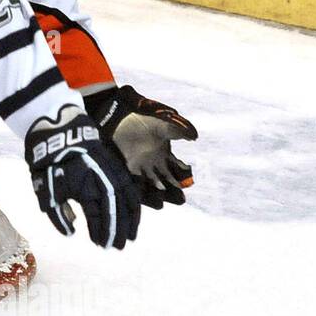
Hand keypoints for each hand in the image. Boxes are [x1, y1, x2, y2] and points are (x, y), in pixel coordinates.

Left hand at [25, 105, 140, 248]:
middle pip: (116, 211)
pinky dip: (133, 201)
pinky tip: (132, 211)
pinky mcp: (114, 164)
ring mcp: (111, 171)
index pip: (99, 217)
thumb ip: (58, 213)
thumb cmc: (48, 160)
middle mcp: (104, 181)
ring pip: (127, 199)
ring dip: (131, 219)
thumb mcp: (45, 188)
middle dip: (118, 231)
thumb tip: (71, 233)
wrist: (57, 128)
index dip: (101, 232)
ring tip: (131, 235)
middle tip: (118, 246)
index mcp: (87, 189)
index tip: (101, 245)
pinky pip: (128, 186)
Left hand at [85, 85, 196, 208]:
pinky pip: (133, 180)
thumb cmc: (143, 116)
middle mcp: (151, 161)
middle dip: (172, 190)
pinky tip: (143, 196)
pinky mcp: (125, 164)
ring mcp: (139, 163)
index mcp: (162, 152)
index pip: (175, 168)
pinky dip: (138, 188)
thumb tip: (195, 137)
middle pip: (164, 179)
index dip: (182, 175)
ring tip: (162, 203)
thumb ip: (179, 130)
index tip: (189, 183)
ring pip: (150, 182)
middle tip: (181, 200)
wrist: (120, 112)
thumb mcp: (164, 122)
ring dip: (155, 193)